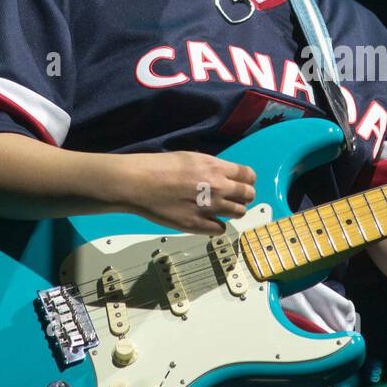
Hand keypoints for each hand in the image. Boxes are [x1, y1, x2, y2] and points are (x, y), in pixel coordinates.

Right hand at [108, 151, 256, 234]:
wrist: (137, 183)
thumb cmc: (159, 167)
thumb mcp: (190, 157)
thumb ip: (211, 167)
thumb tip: (223, 174)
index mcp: (216, 168)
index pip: (249, 175)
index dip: (247, 180)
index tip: (242, 183)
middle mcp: (218, 188)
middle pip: (248, 195)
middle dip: (244, 196)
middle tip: (235, 198)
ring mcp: (209, 208)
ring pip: (239, 213)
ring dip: (233, 211)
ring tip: (222, 209)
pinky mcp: (197, 224)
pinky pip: (220, 229)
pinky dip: (217, 226)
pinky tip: (208, 221)